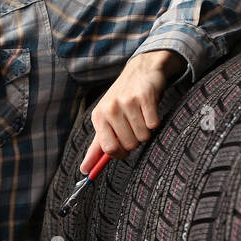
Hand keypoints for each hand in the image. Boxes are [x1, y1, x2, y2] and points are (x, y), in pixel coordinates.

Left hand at [79, 49, 182, 172]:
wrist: (141, 70)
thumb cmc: (122, 99)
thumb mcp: (105, 120)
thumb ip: (96, 147)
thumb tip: (85, 170)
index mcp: (98, 116)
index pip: (109, 149)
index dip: (120, 154)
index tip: (124, 149)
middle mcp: (110, 108)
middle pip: (129, 145)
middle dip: (135, 139)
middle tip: (134, 123)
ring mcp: (127, 102)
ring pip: (143, 136)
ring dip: (146, 130)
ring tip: (141, 115)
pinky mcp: (145, 97)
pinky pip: (154, 124)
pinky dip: (155, 120)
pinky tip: (149, 109)